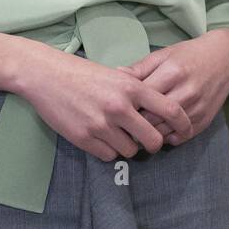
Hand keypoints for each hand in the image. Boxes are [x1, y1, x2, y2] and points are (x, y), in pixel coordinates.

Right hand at [15, 43, 193, 160]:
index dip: (183, 125)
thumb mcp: (115, 74)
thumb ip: (137, 90)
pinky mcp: (84, 138)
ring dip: (127, 147)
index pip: (170, 110)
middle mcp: (119, 107)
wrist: (45, 75)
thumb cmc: (81, 73)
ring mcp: (101, 124)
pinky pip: (108, 156)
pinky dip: (108, 150)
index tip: (184, 132)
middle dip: (153, 144)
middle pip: (153, 140)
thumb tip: (159, 108)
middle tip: (147, 141)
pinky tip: (100, 136)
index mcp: (131, 87)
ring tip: (117, 134)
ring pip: (130, 151)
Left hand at [116, 29, 228, 146]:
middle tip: (124, 124)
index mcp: (172, 73)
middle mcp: (185, 93)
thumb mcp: (163, 55)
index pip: (141, 98)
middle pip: (151, 118)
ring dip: (149, 133)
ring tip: (138, 130)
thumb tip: (115, 76)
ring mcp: (196, 108)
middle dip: (135, 124)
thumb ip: (139, 68)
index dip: (126, 106)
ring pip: (164, 131)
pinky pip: (180, 137)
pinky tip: (160, 130)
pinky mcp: (205, 120)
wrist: (225, 58)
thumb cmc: (190, 54)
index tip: (116, 109)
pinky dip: (167, 137)